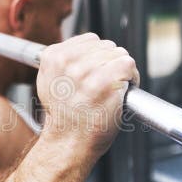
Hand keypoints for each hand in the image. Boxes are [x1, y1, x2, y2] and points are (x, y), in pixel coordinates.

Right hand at [36, 33, 138, 157]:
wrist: (69, 142)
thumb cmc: (65, 117)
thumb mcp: (49, 83)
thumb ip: (61, 62)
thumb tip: (79, 48)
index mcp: (53, 57)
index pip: (88, 39)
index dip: (97, 56)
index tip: (96, 71)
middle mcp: (68, 62)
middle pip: (106, 45)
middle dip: (109, 62)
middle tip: (105, 84)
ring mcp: (87, 71)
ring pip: (118, 53)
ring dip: (121, 70)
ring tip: (112, 89)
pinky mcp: (105, 81)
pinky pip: (128, 64)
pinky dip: (132, 77)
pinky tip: (122, 91)